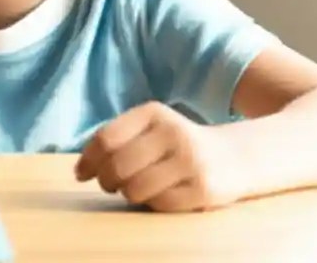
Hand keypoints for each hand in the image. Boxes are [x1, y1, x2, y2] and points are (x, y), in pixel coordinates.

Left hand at [74, 101, 243, 211]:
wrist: (236, 156)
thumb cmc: (177, 144)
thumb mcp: (150, 128)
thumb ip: (117, 140)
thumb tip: (80, 170)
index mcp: (153, 113)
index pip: (106, 139)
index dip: (88, 160)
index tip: (81, 174)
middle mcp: (173, 132)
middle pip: (117, 166)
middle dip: (105, 180)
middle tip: (109, 184)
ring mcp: (191, 160)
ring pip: (135, 188)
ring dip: (127, 194)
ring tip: (135, 188)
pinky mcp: (204, 188)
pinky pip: (159, 204)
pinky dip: (151, 203)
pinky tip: (159, 194)